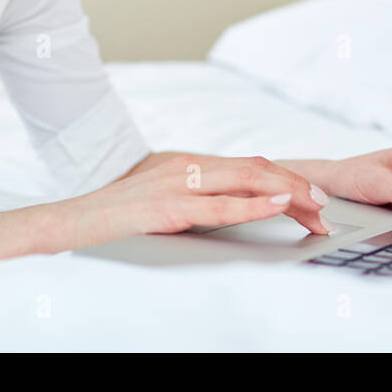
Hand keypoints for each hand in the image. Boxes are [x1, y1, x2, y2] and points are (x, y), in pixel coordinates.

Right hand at [60, 153, 332, 250]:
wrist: (66, 225)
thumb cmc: (112, 221)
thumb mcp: (160, 203)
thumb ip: (193, 203)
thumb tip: (233, 213)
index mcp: (188, 166)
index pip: (250, 167)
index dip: (287, 180)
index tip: (313, 201)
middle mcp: (187, 167)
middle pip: (258, 170)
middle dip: (298, 188)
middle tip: (326, 211)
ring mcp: (178, 184)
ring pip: (247, 180)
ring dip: (289, 194)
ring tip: (315, 209)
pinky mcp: (167, 207)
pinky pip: (221, 204)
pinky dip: (255, 204)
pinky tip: (279, 206)